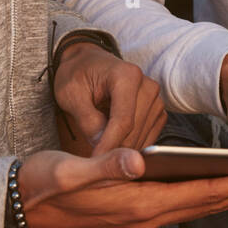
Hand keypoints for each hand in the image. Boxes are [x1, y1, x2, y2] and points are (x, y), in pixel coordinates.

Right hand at [18, 148, 227, 227]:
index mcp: (136, 204)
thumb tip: (139, 160)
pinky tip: (214, 187)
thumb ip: (106, 165)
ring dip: (227, 195)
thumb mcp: (71, 170)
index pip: (198, 195)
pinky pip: (179, 206)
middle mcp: (143, 216)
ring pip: (194, 206)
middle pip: (204, 204)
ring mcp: (139, 218)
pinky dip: (204, 196)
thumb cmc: (44, 182)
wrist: (20, 204)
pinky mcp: (133, 214)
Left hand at [53, 41, 165, 157]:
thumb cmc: (76, 74)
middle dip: (114, 151)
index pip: (123, 120)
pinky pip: (148, 136)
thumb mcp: (71, 94)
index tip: (94, 163)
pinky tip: (114, 147)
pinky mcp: (157, 110)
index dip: (109, 146)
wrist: (87, 61)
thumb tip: (103, 149)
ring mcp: (156, 98)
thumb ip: (87, 121)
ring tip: (101, 156)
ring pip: (142, 136)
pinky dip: (131, 146)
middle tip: (93, 166)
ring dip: (122, 150)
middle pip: (134, 131)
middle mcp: (147, 85)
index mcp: (126, 76)